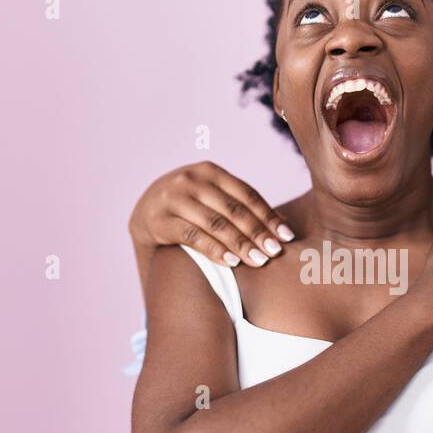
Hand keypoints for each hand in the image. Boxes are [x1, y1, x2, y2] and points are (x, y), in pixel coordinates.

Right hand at [127, 161, 292, 267]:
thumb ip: (242, 208)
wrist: (145, 214)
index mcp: (210, 171)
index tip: (287, 237)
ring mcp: (173, 199)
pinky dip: (215, 250)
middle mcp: (191, 180)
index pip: (247, 195)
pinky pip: (192, 236)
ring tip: (259, 261)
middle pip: (233, 209)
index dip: (269, 216)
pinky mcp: (159, 220)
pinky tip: (232, 262)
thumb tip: (286, 228)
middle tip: (275, 253)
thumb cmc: (191, 208)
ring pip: (215, 223)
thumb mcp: (213, 199)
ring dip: (240, 244)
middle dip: (258, 233)